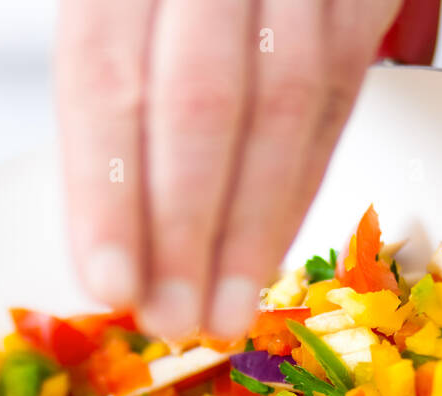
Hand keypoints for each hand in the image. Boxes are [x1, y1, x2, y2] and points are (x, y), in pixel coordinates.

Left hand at [56, 0, 402, 341]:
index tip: (111, 281)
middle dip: (184, 230)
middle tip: (173, 318)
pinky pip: (336, 93)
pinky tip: (271, 243)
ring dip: (253, 227)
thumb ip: (110, 90)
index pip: (105, 76)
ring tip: (226, 306)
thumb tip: (107, 232)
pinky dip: (302, 182)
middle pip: (198, 102)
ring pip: (283, 105)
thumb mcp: (115, 1)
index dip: (108, 191)